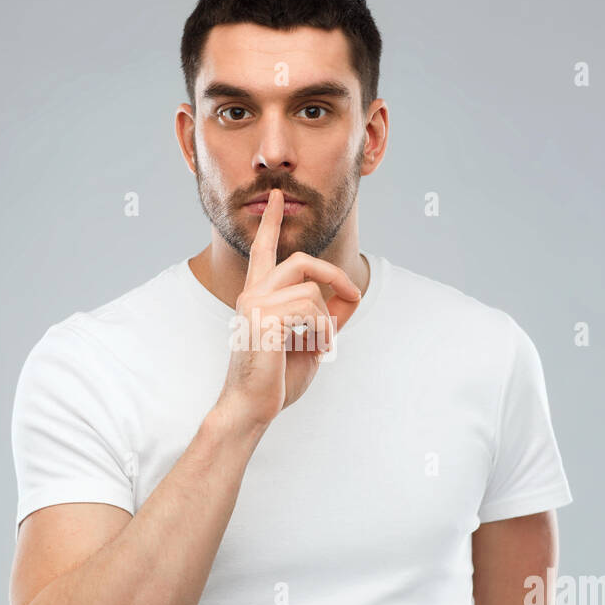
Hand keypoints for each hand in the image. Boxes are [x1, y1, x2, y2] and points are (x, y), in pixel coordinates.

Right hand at [216, 188, 361, 428]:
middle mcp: (251, 294)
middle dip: (335, 275)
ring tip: (321, 346)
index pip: (263, 251)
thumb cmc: (276, 381)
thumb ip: (328, 318)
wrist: (252, 408)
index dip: (271, 223)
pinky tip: (316, 349)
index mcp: (257, 296)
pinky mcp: (263, 318)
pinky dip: (324, 331)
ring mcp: (254, 304)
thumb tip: (351, 295)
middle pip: (302, 261)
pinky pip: (312, 309)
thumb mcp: (310, 343)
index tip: (277, 197)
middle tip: (353, 295)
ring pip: (312, 290)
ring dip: (329, 320)